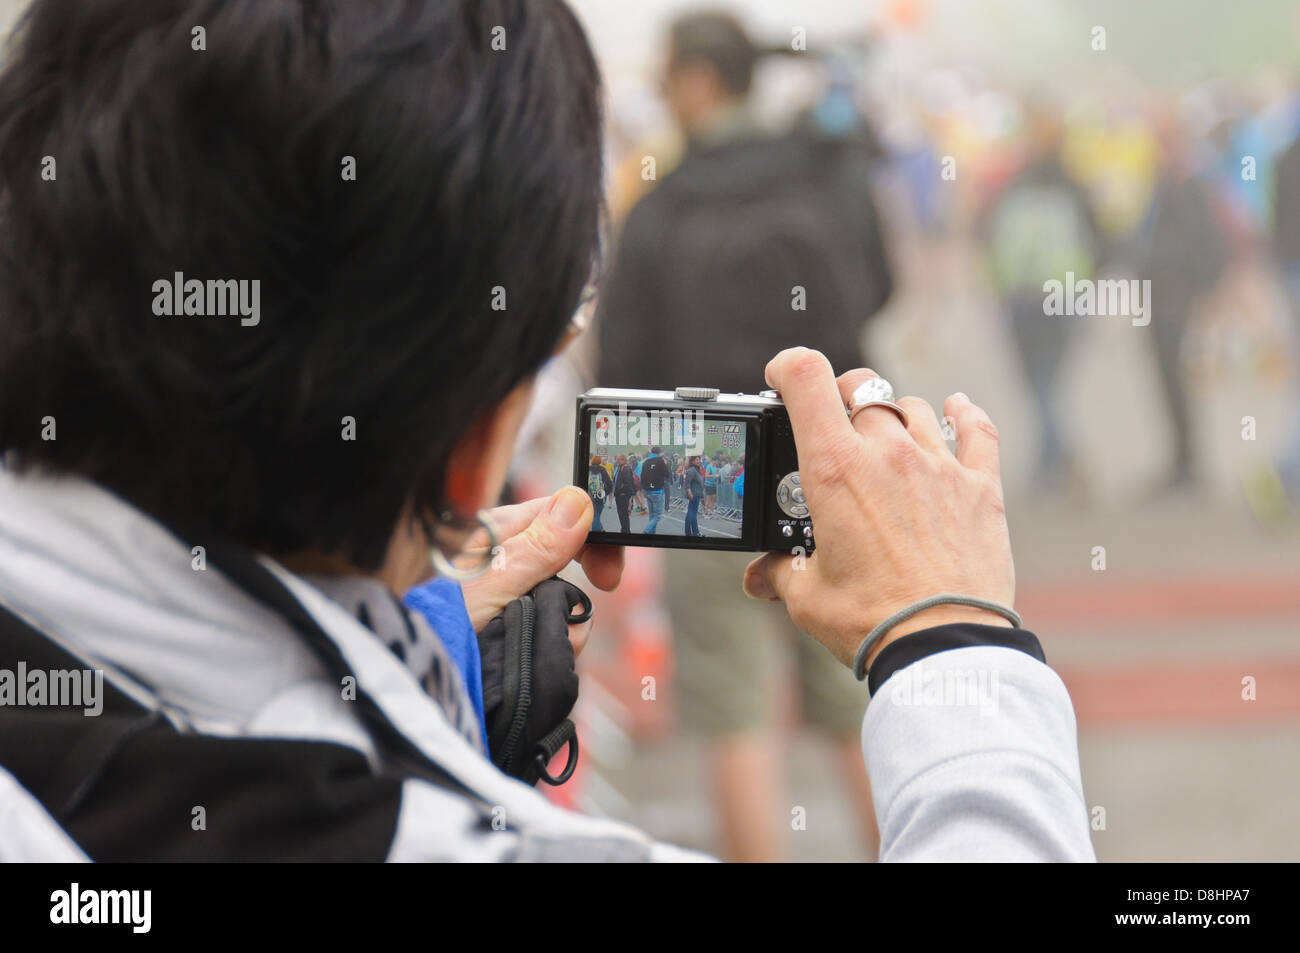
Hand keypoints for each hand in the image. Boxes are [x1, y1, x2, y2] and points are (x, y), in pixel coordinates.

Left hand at [457, 487, 621, 655]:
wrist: (432, 678)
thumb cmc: (449, 626)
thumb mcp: (496, 585)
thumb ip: (538, 546)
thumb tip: (577, 501)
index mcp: (505, 532)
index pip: (566, 513)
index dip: (595, 540)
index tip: (608, 577)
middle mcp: (515, 556)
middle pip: (575, 559)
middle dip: (577, 595)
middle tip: (573, 624)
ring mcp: (521, 590)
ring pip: (569, 597)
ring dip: (564, 626)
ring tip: (536, 647)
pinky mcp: (523, 621)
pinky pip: (559, 625)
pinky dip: (556, 644)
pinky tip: (536, 656)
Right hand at [743, 348, 1015, 670]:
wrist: (943, 646)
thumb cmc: (870, 620)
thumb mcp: (808, 595)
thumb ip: (781, 572)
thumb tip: (761, 575)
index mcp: (835, 469)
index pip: (806, 378)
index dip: (788, 366)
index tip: (781, 378)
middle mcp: (888, 452)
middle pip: (861, 387)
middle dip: (840, 396)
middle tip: (833, 422)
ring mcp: (939, 464)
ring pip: (913, 406)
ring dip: (893, 414)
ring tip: (887, 438)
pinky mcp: (980, 486)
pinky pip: (976, 429)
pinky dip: (966, 414)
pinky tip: (959, 408)